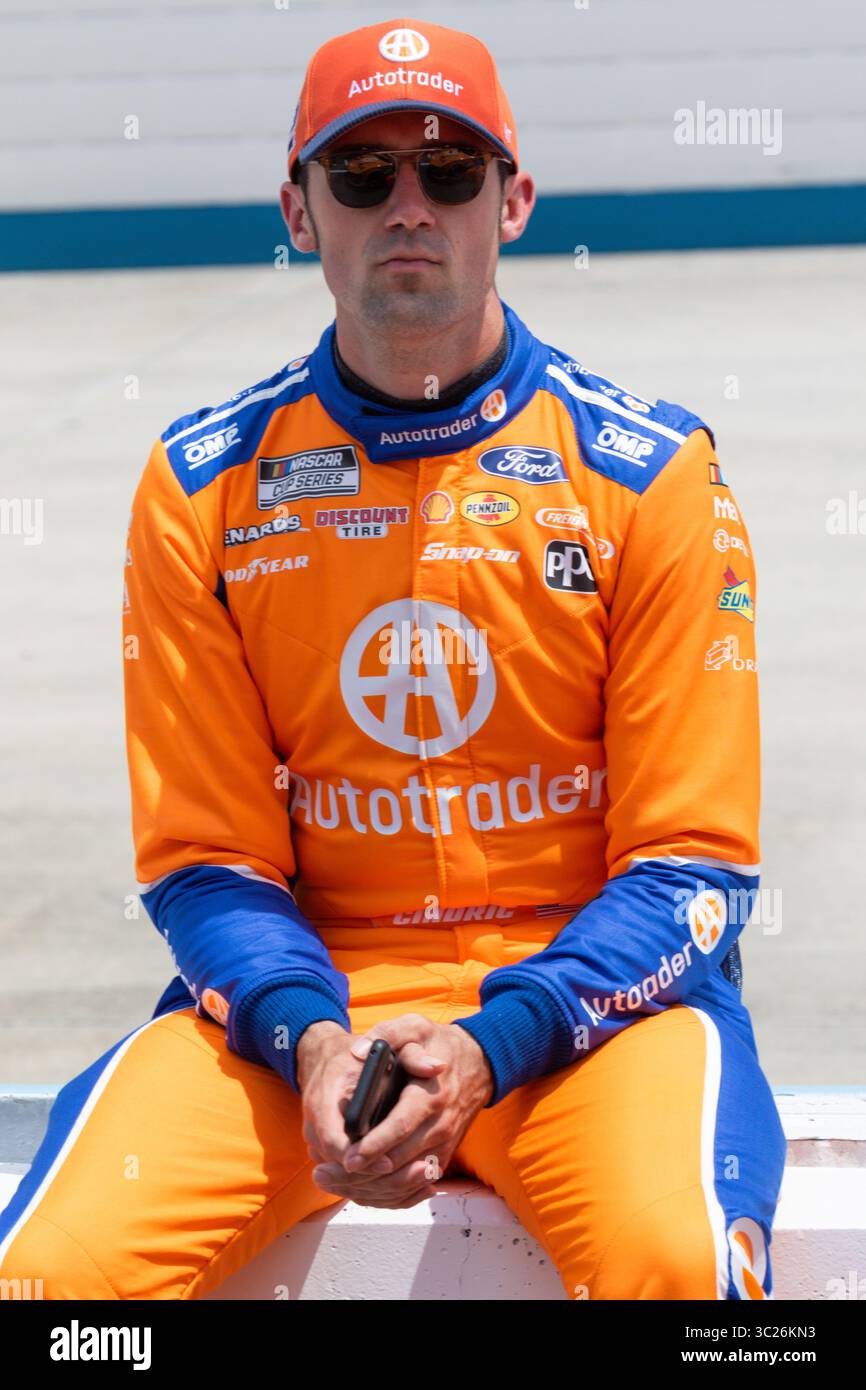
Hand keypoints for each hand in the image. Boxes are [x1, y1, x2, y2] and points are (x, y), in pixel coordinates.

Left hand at [303, 1013, 493, 1209]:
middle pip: (400, 1160)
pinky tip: (360, 1185)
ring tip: (335, 1181)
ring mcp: (444, 1143)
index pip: (400, 1127)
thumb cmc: (439, 1044)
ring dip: (372, 1185)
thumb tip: (358, 1052)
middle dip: (364, 1172)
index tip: (348, 1158)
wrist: (479, 1064)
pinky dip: (388, 1189)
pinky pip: (416, 1182)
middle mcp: (440, 1125)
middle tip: (327, 1174)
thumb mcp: (415, 1027)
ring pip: (406, 1178)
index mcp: (430, 1095)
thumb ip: (386, 1034)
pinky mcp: (443, 1154)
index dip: (373, 1146)